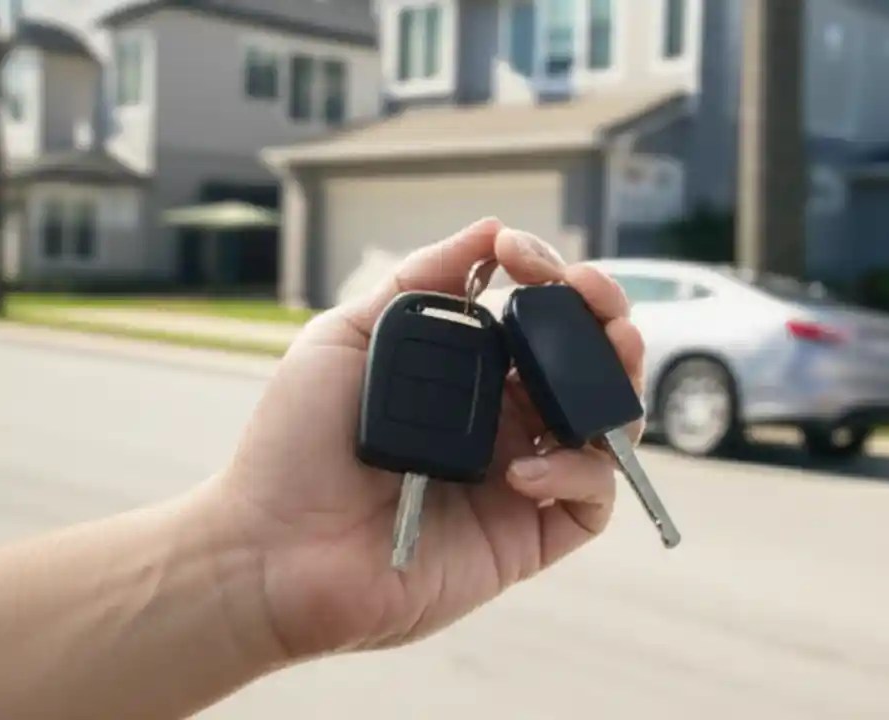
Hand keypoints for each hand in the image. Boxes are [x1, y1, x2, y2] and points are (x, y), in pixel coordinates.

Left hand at [208, 219, 643, 659]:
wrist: (270, 552)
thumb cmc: (294, 448)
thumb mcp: (347, 339)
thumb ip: (420, 282)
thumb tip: (489, 228)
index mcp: (469, 372)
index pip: (537, 316)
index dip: (548, 278)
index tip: (521, 256)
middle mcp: (506, 419)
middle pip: (587, 363)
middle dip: (606, 318)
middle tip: (596, 299)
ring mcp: (523, 475)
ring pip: (608, 423)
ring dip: (618, 383)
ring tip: (608, 356)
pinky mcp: (530, 534)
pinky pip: (592, 496)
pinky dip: (577, 472)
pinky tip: (523, 470)